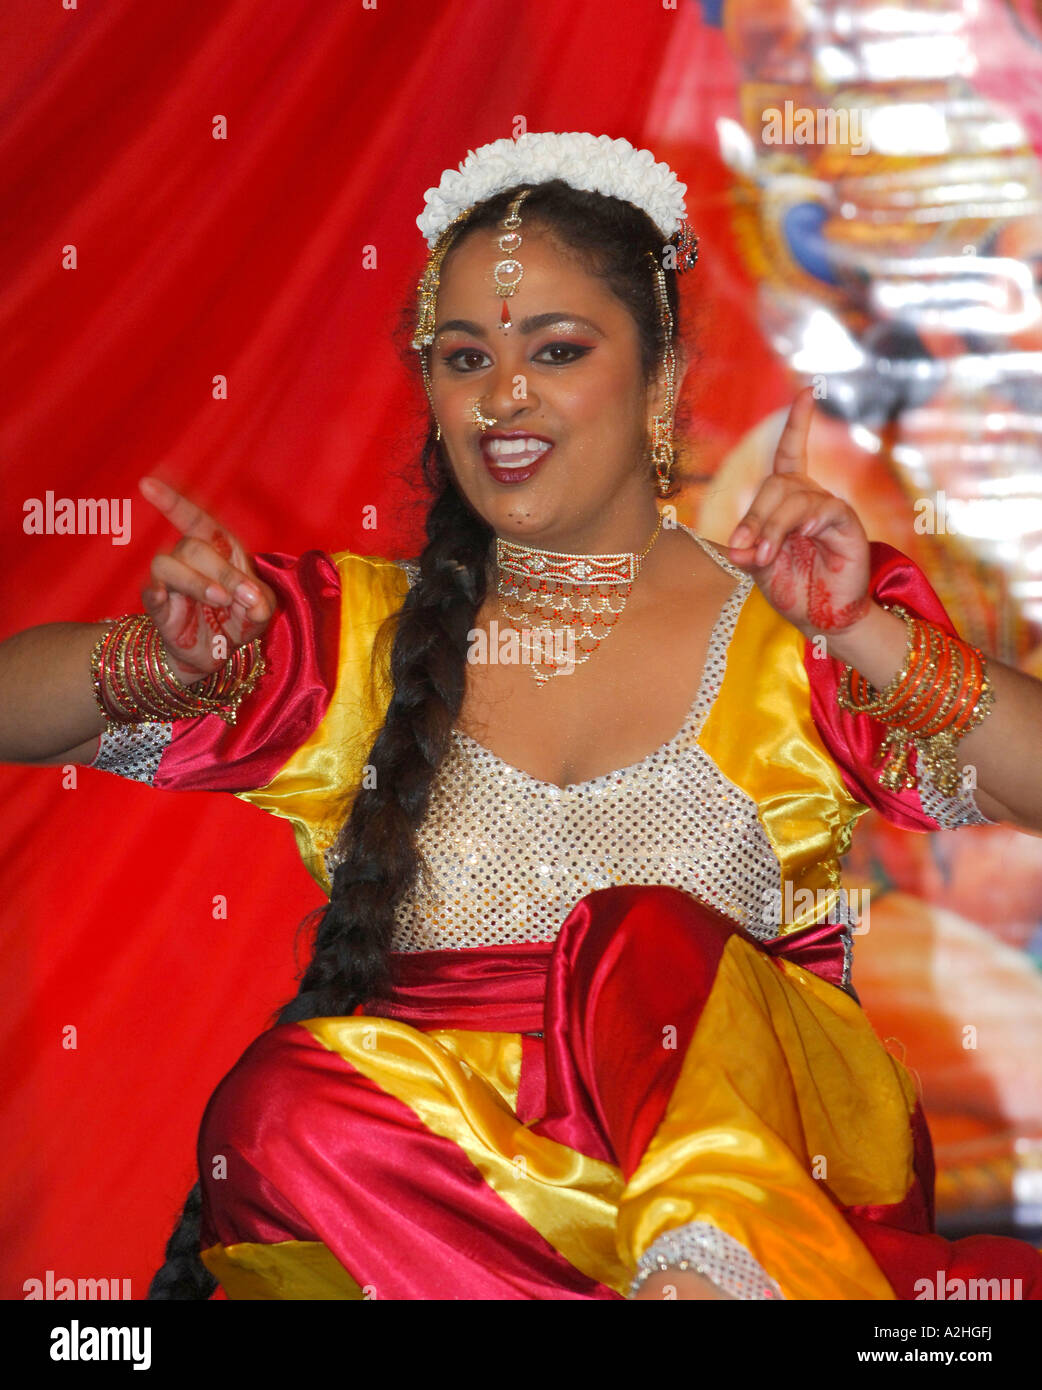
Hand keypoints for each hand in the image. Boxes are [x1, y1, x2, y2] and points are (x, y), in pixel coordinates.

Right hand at [137, 477, 276, 683]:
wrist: (217, 653)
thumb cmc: (239, 619)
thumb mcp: (260, 610)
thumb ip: (261, 603)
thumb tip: (251, 602)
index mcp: (217, 547)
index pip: (193, 518)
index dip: (172, 502)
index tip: (146, 484)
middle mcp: (189, 558)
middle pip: (193, 546)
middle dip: (224, 571)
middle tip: (244, 598)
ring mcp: (171, 581)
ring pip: (168, 565)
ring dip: (197, 581)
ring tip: (221, 600)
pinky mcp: (159, 605)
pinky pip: (151, 591)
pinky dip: (159, 593)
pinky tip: (167, 599)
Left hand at [726, 387, 871, 638]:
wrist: (821, 618)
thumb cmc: (792, 587)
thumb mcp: (759, 564)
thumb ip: (747, 547)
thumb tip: (736, 546)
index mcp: (791, 500)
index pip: (792, 452)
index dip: (798, 424)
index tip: (807, 391)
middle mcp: (812, 497)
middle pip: (777, 483)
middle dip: (754, 515)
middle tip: (743, 550)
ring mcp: (830, 508)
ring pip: (792, 497)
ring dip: (769, 527)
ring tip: (761, 557)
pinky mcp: (845, 523)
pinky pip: (818, 509)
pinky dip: (796, 525)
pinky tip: (791, 542)